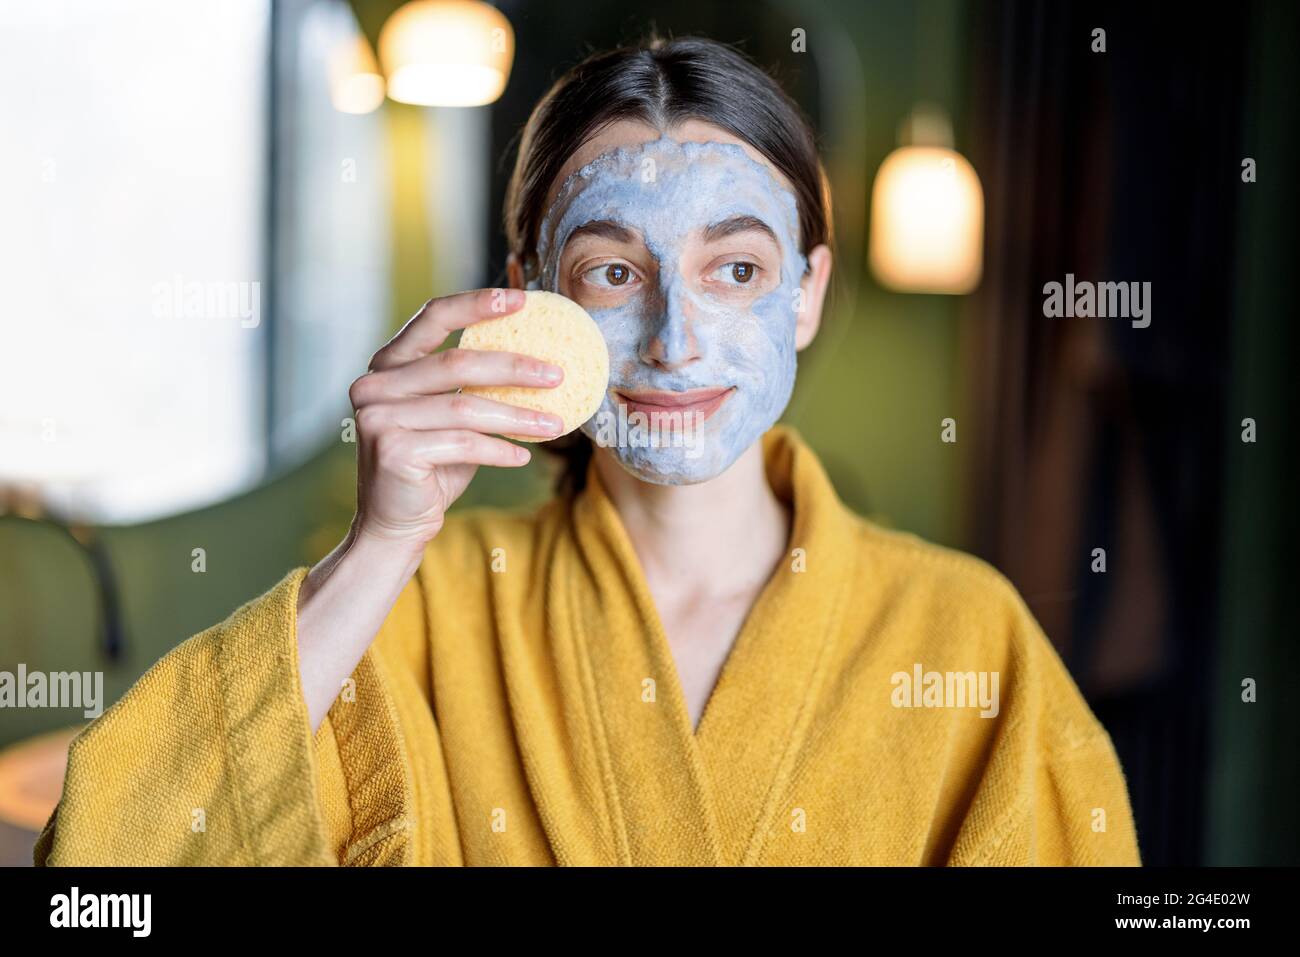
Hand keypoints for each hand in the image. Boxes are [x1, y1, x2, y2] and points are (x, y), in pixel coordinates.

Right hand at [345, 288, 563, 549]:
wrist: (395, 522)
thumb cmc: (432, 466)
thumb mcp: (450, 417)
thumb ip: (472, 387)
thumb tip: (539, 361)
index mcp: (388, 364)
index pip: (432, 317)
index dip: (476, 304)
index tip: (522, 300)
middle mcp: (375, 384)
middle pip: (456, 362)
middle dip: (514, 367)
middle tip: (558, 375)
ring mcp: (378, 416)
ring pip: (465, 407)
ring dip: (517, 417)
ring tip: (554, 425)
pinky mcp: (392, 450)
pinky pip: (462, 444)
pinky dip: (499, 451)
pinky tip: (523, 456)